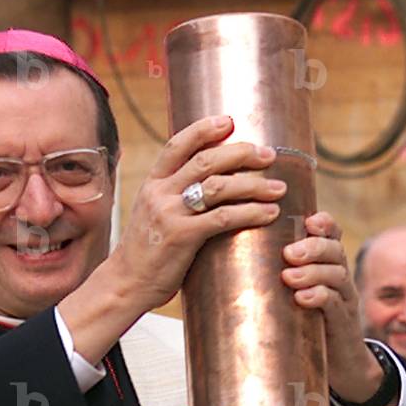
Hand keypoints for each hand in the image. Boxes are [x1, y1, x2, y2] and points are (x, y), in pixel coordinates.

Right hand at [106, 115, 286, 314]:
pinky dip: (250, 213)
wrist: (126, 284)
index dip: (204, 129)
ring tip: (278, 188)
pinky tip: (268, 214)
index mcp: (152, 183)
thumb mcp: (152, 215)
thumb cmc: (145, 253)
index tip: (230, 121)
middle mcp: (160, 193)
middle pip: (206, 160)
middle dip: (242, 153)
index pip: (178, 144)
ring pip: (218, 186)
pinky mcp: (182, 237)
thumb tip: (206, 184)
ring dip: (254, 185)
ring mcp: (170, 213)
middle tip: (268, 155)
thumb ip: (174, 197)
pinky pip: (222, 218)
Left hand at [281, 212, 388, 405]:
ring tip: (288, 276)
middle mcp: (339, 278)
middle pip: (334, 250)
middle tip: (288, 252)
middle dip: (312, 246)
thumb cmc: (305, 327)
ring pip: (337, 274)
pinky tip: (302, 299)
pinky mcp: (344, 323)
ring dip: (313, 272)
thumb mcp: (290, 298)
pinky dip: (320, 298)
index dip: (323, 223)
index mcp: (326, 266)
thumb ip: (270, 281)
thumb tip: (219, 267)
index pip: (331, 234)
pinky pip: (336, 305)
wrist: (340, 367)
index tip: (307, 220)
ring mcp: (344, 300)